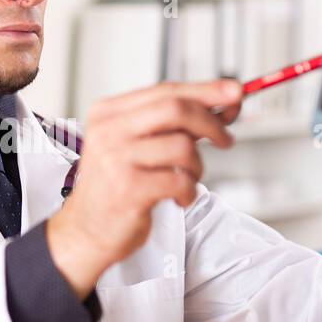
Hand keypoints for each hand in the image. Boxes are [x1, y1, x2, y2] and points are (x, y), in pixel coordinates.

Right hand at [46, 78, 243, 296]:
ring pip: (183, 146)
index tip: (235, 93)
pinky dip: (189, 191)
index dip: (206, 91)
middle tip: (225, 138)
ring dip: (197, 166)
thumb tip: (224, 103)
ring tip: (187, 178)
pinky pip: (180, 180)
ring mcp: (117, 159)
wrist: (87, 231)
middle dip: (211, 122)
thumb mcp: (137, 146)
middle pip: (176, 109)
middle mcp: (109, 131)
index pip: (165, 90)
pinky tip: (179, 197)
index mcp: (109, 113)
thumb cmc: (116, 187)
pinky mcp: (129, 189)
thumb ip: (175, 124)